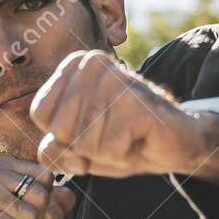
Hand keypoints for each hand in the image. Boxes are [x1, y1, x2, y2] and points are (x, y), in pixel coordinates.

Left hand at [30, 50, 204, 178]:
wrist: (177, 142)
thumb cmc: (124, 141)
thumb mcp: (79, 150)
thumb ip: (55, 151)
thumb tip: (50, 149)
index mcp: (74, 65)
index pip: (41, 115)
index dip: (63, 137)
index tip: (92, 129)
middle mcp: (93, 63)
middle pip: (60, 131)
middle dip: (85, 149)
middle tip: (113, 135)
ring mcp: (116, 79)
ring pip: (84, 143)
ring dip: (107, 153)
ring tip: (128, 137)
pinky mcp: (137, 101)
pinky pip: (110, 150)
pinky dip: (125, 156)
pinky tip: (141, 139)